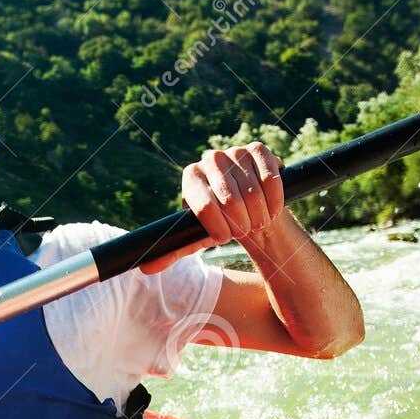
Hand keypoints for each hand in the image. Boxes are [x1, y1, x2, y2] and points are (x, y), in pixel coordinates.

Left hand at [140, 141, 285, 274]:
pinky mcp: (258, 150)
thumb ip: (172, 250)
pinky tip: (271, 210)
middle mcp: (210, 159)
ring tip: (257, 223)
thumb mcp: (196, 238)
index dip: (218, 228)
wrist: (250, 210)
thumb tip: (146, 268)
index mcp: (191, 177)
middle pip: (230, 200)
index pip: (204, 205)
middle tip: (244, 231)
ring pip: (252, 191)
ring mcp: (235, 152)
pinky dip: (273, 200)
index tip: (225, 239)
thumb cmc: (221, 224)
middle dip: (241, 224)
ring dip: (258, 216)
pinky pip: (269, 178)